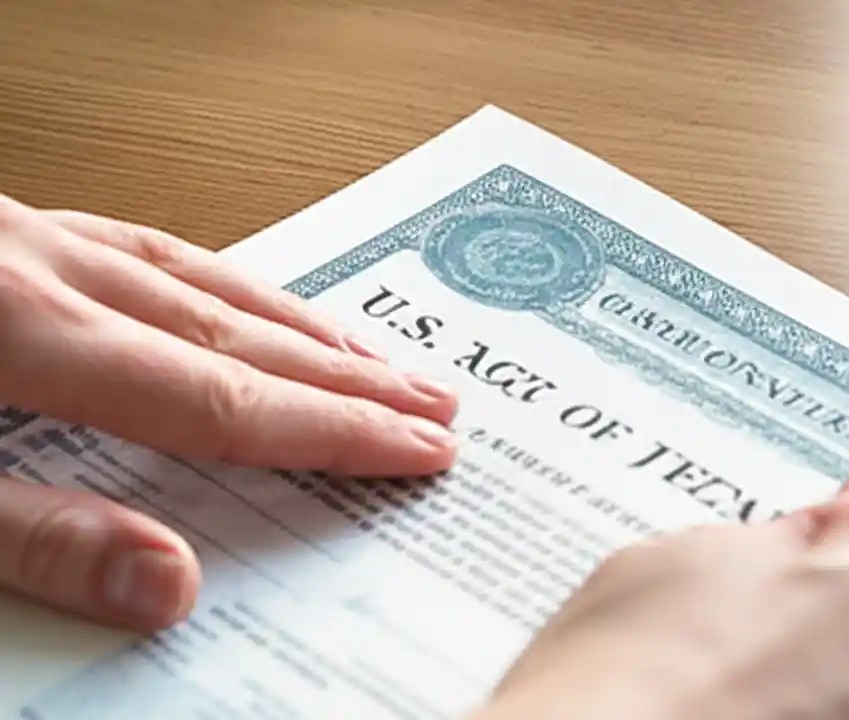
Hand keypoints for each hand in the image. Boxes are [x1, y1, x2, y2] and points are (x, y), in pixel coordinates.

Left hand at [0, 195, 457, 631]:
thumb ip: (36, 540)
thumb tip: (170, 587)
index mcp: (22, 329)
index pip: (219, 398)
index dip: (330, 430)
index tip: (419, 449)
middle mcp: (42, 267)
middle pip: (233, 331)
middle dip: (347, 375)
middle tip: (436, 403)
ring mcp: (24, 238)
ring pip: (199, 277)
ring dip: (297, 323)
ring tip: (374, 357)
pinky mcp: (0, 235)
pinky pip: (143, 246)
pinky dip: (218, 277)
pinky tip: (246, 293)